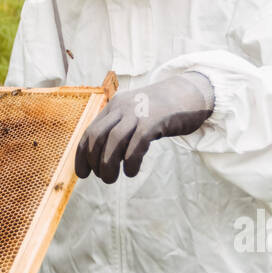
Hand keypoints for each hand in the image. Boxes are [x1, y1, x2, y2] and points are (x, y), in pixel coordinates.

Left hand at [75, 72, 213, 183]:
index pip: (89, 132)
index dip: (82, 155)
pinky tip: (131, 172)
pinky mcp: (155, 120)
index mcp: (114, 106)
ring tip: (111, 179)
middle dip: (93, 160)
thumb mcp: (135, 115)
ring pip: (113, 140)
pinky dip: (130, 161)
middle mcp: (122, 107)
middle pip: (96, 136)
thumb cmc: (161, 111)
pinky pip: (136, 143)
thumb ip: (120, 131)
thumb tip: (104, 160)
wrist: (190, 93)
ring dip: (108, 164)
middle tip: (101, 177)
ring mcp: (138, 112)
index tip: (83, 174)